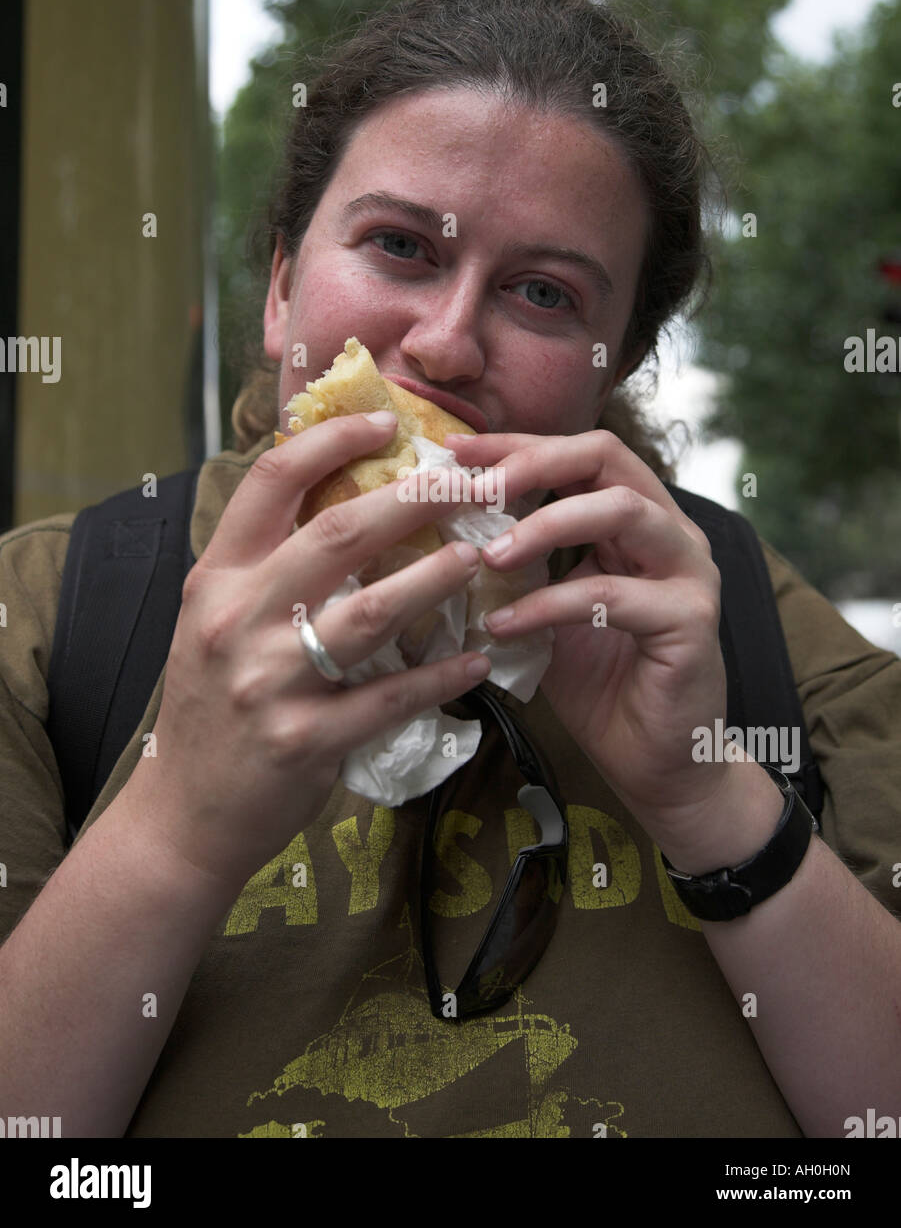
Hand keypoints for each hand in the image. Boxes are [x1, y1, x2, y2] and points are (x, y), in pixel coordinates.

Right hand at [125, 413, 491, 891]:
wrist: (182, 814)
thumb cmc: (210, 705)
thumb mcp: (215, 620)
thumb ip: (264, 566)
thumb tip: (342, 497)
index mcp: (216, 578)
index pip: (272, 482)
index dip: (333, 440)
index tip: (388, 421)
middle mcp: (236, 619)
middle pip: (339, 533)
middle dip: (414, 499)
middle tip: (468, 483)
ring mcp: (268, 682)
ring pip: (372, 612)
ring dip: (437, 578)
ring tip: (481, 556)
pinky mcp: (303, 741)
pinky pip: (389, 700)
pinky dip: (440, 677)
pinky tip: (478, 661)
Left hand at [445, 428, 736, 846]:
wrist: (658, 764)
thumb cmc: (602, 684)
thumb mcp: (547, 608)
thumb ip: (519, 565)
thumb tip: (444, 528)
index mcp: (638, 518)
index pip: (579, 453)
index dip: (516, 444)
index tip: (454, 450)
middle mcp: (672, 531)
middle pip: (606, 457)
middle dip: (531, 462)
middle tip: (471, 487)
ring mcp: (689, 572)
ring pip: (620, 510)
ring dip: (545, 523)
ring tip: (487, 554)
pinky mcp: (691, 620)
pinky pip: (610, 594)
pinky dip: (548, 604)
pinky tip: (502, 623)